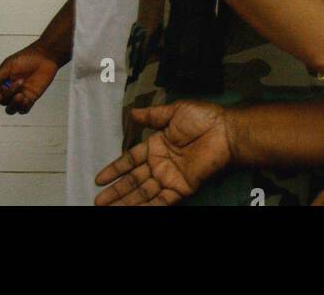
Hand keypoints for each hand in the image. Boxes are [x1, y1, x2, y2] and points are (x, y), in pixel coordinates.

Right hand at [0, 44, 59, 113]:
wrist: (46, 56)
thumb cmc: (27, 58)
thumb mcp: (10, 65)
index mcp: (1, 81)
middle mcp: (9, 90)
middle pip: (2, 101)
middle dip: (9, 94)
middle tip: (20, 81)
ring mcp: (20, 95)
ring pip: (11, 109)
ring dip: (14, 105)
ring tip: (22, 95)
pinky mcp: (31, 98)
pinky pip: (23, 109)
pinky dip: (23, 107)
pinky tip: (27, 98)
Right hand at [95, 102, 230, 205]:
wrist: (225, 131)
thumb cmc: (203, 118)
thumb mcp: (174, 112)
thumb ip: (152, 115)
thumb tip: (131, 112)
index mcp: (156, 146)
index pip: (130, 160)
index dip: (115, 169)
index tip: (99, 178)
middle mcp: (160, 164)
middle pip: (133, 180)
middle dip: (116, 191)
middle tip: (98, 201)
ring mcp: (170, 177)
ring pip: (143, 193)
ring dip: (126, 202)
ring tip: (107, 209)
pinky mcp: (181, 188)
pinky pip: (161, 200)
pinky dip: (147, 207)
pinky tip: (131, 210)